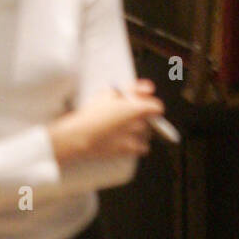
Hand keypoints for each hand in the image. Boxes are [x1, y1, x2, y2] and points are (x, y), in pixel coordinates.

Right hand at [49, 81, 163, 164]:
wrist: (82, 135)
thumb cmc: (93, 113)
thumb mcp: (109, 93)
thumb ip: (132, 88)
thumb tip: (149, 88)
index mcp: (137, 108)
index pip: (157, 107)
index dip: (149, 105)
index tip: (141, 105)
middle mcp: (140, 124)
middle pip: (151, 120)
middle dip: (142, 117)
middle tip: (126, 115)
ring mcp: (136, 138)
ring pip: (147, 134)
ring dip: (139, 130)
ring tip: (122, 128)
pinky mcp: (131, 150)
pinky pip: (142, 147)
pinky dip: (137, 144)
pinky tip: (124, 140)